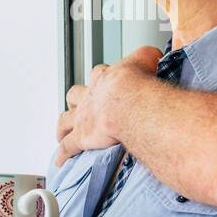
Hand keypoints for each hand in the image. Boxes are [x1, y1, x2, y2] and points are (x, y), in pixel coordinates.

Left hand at [53, 46, 160, 164]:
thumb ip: (147, 56)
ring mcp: (83, 117)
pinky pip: (68, 147)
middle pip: (75, 94)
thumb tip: (154, 55)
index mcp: (104, 78)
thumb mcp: (145, 59)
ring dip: (63, 126)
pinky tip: (61, 160)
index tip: (105, 80)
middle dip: (76, 100)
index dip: (101, 78)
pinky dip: (63, 153)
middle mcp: (89, 96)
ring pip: (65, 120)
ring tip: (62, 132)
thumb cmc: (137, 83)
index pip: (98, 74)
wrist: (128, 102)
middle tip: (79, 105)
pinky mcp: (81, 137)